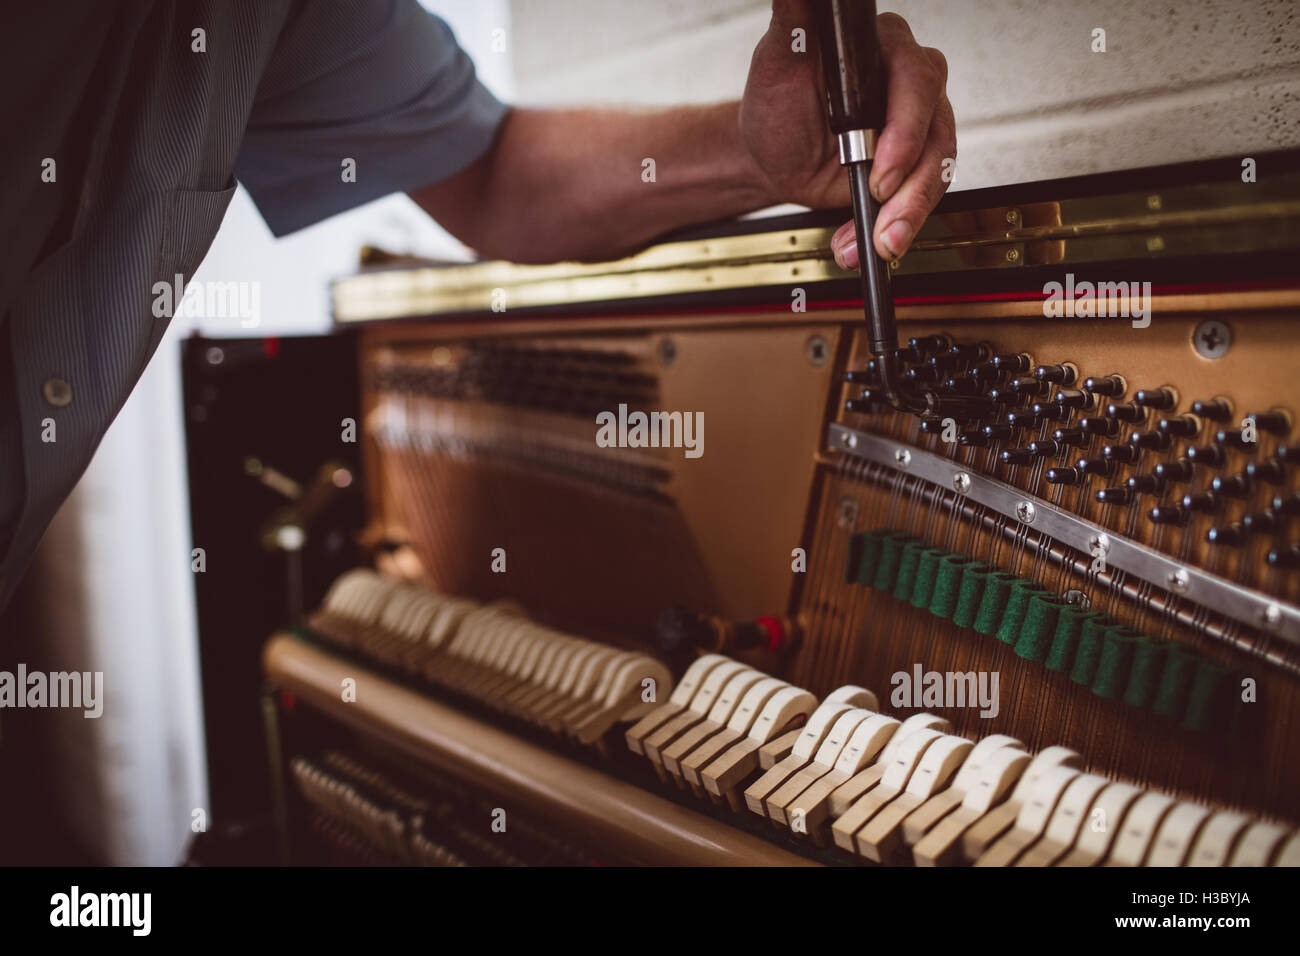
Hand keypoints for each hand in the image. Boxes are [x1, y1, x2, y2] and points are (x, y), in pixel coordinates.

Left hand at [739, 1, 955, 268]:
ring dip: (908, 212)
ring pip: (939, 167)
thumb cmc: (776, 108)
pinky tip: (869, 241)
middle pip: (936, 127)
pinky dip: (898, 224)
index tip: (878, 167)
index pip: (914, 76)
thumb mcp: (777, 63)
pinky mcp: (917, 164)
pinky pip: (926, 195)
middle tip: (877, 202)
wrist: (774, 160)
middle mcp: (909, 82)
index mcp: (882, 48)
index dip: (903, 126)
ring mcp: (918, 125)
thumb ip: (793, 20)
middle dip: (910, 179)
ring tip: (878, 239)